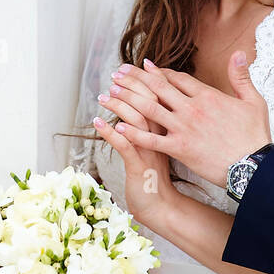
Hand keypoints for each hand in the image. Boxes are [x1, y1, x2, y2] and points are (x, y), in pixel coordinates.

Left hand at [93, 80, 180, 228]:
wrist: (166, 207)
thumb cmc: (160, 175)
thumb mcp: (166, 146)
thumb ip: (160, 126)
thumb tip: (146, 108)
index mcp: (175, 128)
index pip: (163, 96)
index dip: (147, 79)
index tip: (132, 67)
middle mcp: (167, 136)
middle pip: (150, 101)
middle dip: (131, 85)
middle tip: (115, 74)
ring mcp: (154, 150)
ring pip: (136, 120)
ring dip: (118, 105)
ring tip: (103, 96)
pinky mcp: (141, 165)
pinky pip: (126, 145)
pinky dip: (110, 132)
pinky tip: (99, 123)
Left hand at [102, 53, 270, 188]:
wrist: (254, 165)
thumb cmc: (255, 135)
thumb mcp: (253, 101)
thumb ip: (241, 76)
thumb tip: (239, 53)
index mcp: (207, 95)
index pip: (177, 78)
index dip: (159, 71)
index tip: (145, 66)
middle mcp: (191, 108)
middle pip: (157, 88)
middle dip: (135, 78)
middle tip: (119, 72)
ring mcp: (183, 128)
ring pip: (150, 109)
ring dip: (128, 99)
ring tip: (111, 92)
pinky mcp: (180, 149)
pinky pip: (152, 139)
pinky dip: (134, 132)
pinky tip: (118, 126)